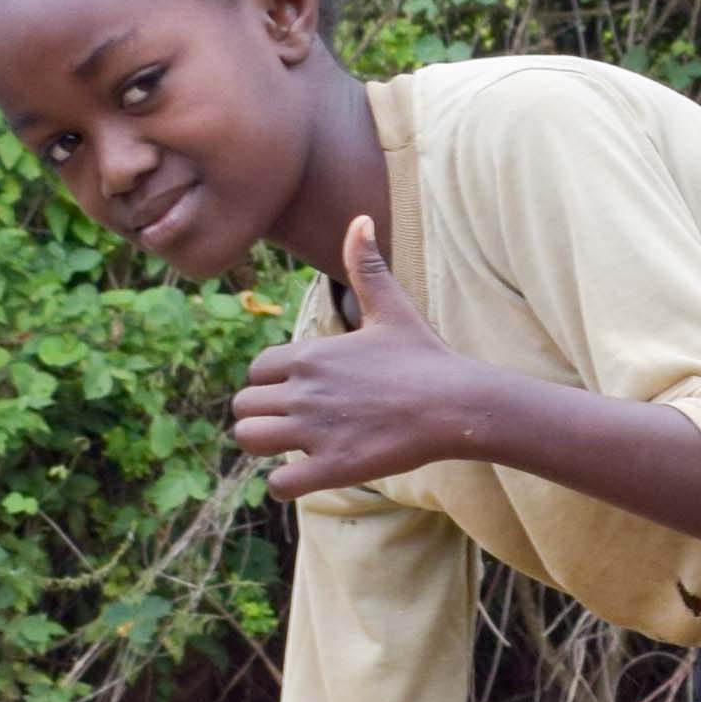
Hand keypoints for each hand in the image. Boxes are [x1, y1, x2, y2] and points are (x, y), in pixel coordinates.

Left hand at [225, 220, 497, 503]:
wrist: (457, 403)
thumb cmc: (424, 355)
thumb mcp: (391, 306)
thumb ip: (365, 266)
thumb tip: (360, 217)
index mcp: (310, 353)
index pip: (256, 369)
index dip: (269, 383)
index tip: (297, 391)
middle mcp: (304, 390)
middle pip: (243, 406)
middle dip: (261, 414)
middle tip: (291, 423)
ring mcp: (315, 430)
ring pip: (249, 440)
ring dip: (264, 446)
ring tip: (291, 447)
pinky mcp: (333, 466)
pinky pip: (278, 484)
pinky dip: (283, 484)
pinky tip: (306, 474)